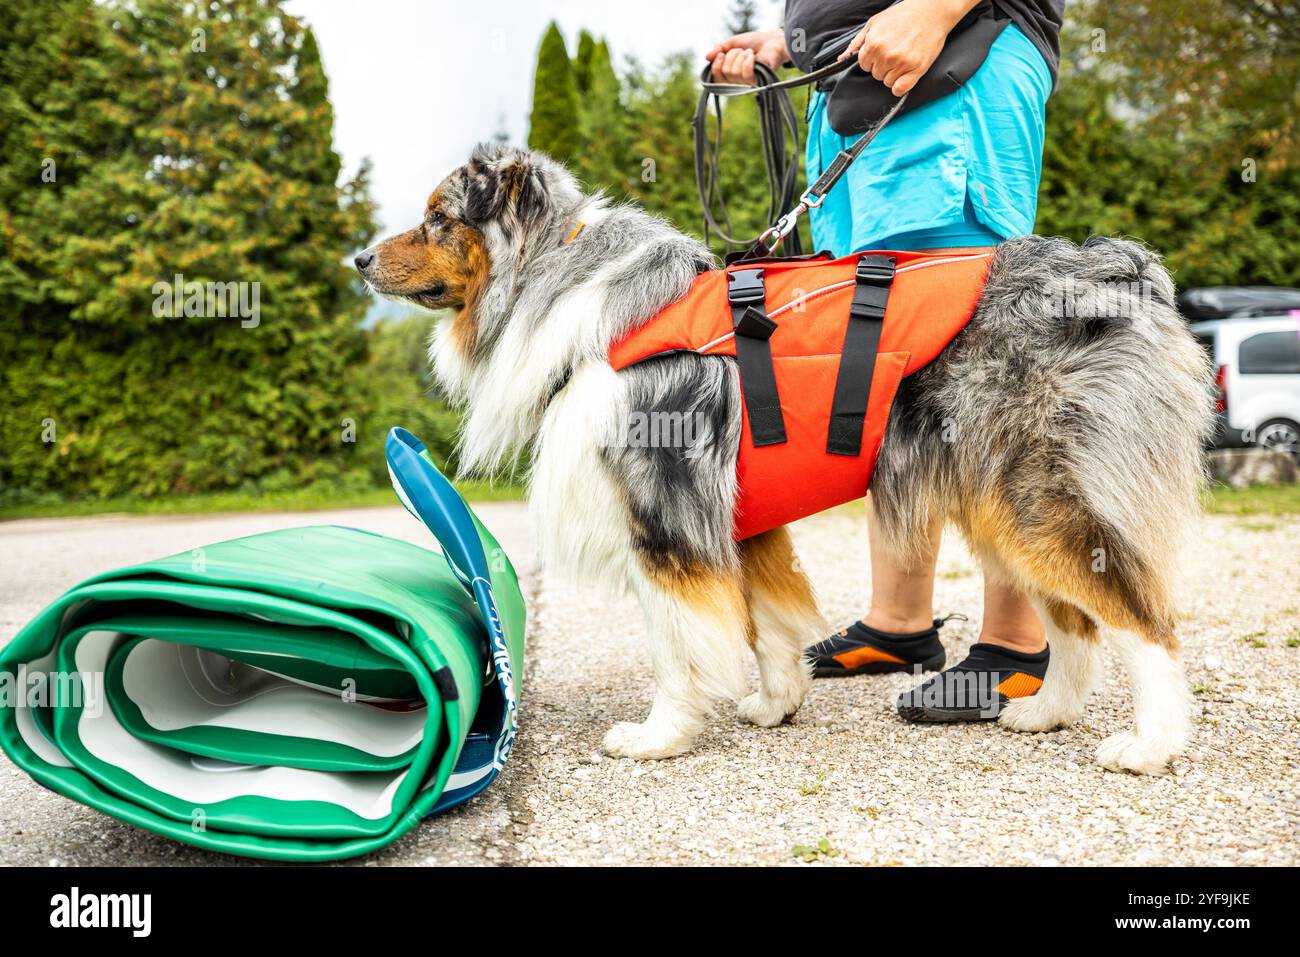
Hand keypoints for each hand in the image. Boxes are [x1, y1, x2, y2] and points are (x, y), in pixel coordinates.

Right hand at [705, 28, 787, 85]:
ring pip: (734, 72)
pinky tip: (753, 56)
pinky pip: (745, 74)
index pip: (715, 78)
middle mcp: (736, 83)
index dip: (716, 64)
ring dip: (741, 56)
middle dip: (732, 56)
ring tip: (749, 52)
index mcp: (728, 75)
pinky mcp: (757, 83)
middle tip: (741, 50)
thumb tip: (707, 57)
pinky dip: (748, 61)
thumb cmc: (752, 43)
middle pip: (725, 72)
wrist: (770, 40)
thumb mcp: (731, 43)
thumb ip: (719, 50)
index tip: (722, 53)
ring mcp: (747, 84)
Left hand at [840, 0, 977, 96]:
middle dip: (883, 66)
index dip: (873, 59)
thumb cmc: (903, 15)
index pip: (864, 65)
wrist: (931, 11)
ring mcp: (901, 64)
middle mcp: (886, 56)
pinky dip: (901, 86)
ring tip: (903, 58)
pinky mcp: (916, 69)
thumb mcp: (874, 23)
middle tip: (895, 52)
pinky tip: (905, 75)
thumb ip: (857, 42)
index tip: (883, 51)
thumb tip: (842, 58)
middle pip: (876, 75)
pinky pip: (899, 90)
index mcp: (873, 45)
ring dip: (893, 74)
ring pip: (887, 82)